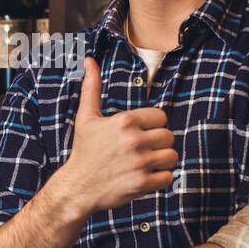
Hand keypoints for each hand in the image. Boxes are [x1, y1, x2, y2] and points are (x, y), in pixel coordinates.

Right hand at [58, 56, 177, 215]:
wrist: (77, 187)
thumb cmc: (84, 151)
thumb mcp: (86, 117)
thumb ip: (92, 87)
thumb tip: (89, 60)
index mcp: (124, 121)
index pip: (161, 117)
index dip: (153, 126)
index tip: (141, 134)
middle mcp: (133, 140)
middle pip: (169, 136)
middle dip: (158, 144)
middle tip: (143, 150)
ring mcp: (139, 162)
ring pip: (171, 156)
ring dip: (162, 161)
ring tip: (146, 163)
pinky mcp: (142, 183)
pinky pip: (168, 177)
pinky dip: (160, 178)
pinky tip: (144, 176)